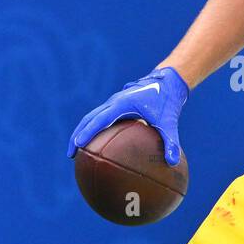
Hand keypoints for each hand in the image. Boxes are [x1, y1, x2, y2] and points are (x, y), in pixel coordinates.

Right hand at [67, 66, 188, 164]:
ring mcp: (113, 104)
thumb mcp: (169, 121)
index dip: (88, 131)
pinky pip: (101, 120)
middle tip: (70, 154)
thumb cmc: (167, 100)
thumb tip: (173, 162)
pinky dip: (94, 131)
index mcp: (123, 103)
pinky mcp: (116, 107)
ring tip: (77, 152)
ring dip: (82, 132)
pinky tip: (97, 148)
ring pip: (92, 118)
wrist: (168, 82)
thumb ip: (171, 140)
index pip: (101, 118)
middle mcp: (114, 102)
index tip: (79, 144)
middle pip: (89, 118)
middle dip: (78, 135)